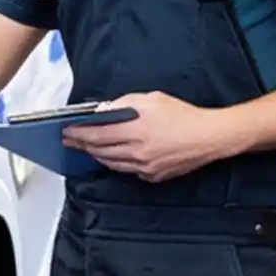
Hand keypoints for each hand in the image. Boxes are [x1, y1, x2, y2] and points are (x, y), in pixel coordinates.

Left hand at [61, 92, 241, 182]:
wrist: (209, 137)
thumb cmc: (183, 115)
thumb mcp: (151, 99)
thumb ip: (124, 104)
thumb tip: (103, 111)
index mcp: (135, 130)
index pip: (97, 134)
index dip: (78, 133)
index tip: (66, 130)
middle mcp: (137, 152)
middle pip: (100, 150)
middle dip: (81, 144)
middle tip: (68, 140)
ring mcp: (145, 167)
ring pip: (111, 163)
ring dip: (95, 155)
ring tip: (85, 148)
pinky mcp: (153, 176)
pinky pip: (127, 170)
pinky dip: (114, 163)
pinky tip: (109, 156)